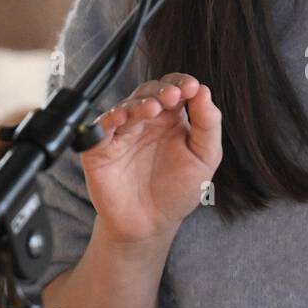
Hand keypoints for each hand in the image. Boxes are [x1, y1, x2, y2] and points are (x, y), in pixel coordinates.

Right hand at [78, 73, 222, 246]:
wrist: (152, 224)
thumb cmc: (178, 190)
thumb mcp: (204, 158)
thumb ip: (208, 125)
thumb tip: (205, 92)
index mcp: (172, 118)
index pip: (174, 89)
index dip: (181, 83)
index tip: (191, 88)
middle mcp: (146, 121)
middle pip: (149, 92)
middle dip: (161, 90)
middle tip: (173, 95)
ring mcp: (122, 133)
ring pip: (126, 106)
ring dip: (138, 103)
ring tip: (152, 108)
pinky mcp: (100, 149)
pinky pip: (100, 128)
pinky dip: (109, 120)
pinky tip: (121, 118)